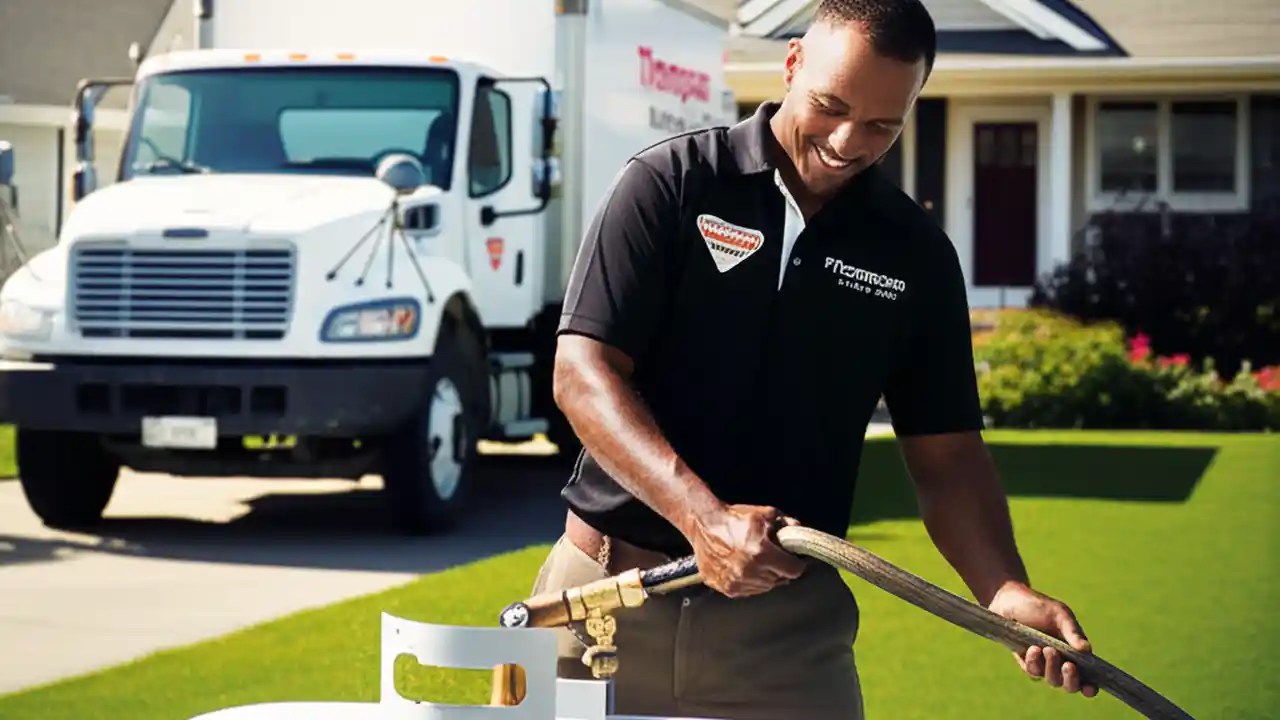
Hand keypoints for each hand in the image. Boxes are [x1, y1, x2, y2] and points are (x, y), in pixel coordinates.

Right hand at [683, 503, 806, 597]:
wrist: (704, 525)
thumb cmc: (734, 518)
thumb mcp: (765, 514)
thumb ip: (786, 523)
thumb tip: (799, 531)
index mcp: (762, 553)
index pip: (793, 570)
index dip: (796, 564)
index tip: (794, 560)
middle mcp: (750, 571)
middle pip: (779, 579)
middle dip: (780, 569)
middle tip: (773, 557)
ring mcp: (737, 582)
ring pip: (764, 587)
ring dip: (765, 576)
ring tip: (757, 561)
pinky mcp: (727, 588)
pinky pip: (748, 591)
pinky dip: (750, 582)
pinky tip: (745, 567)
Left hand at [987, 583, 1097, 697]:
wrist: (1009, 601)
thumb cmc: (1038, 606)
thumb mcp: (1059, 615)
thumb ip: (1073, 632)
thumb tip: (1087, 650)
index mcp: (1076, 652)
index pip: (1087, 676)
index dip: (1090, 687)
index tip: (1090, 688)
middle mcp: (1062, 662)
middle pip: (1070, 685)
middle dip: (1071, 679)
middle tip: (1068, 665)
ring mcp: (1044, 664)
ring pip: (1052, 680)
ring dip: (1051, 667)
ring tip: (1047, 649)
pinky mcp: (1027, 662)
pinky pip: (1033, 673)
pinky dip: (1034, 663)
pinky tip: (1032, 649)